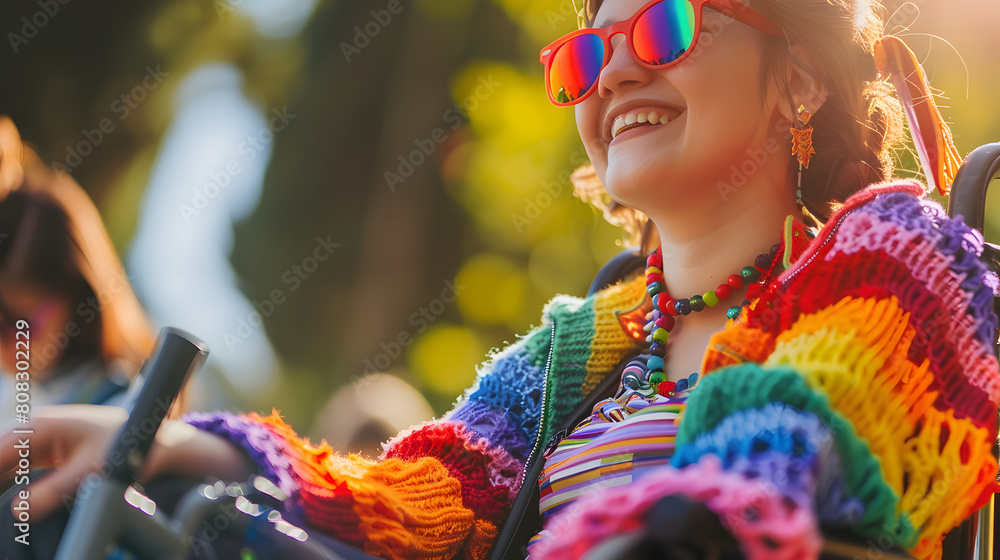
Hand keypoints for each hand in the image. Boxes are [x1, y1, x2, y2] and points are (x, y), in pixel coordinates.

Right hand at [1, 404, 255, 519]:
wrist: (155, 440)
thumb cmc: (125, 447)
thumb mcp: (88, 473)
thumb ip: (50, 493)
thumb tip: (17, 511)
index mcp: (40, 425)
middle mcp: (37, 427)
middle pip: (2, 458)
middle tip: (8, 512)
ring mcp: (43, 438)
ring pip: (9, 464)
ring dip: (6, 482)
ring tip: (13, 510)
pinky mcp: (51, 451)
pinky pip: (22, 468)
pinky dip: (14, 483)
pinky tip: (16, 503)